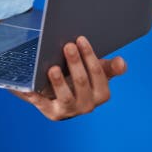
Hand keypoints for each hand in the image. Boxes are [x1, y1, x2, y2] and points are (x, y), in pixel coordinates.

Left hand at [12, 36, 126, 120]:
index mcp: (102, 93)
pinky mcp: (52, 113)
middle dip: (75, 63)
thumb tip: (122, 62)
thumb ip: (109, 67)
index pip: (98, 73)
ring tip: (52, 68)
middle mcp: (88, 105)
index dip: (90, 56)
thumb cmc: (82, 80)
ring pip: (66, 97)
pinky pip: (42, 104)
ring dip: (59, 83)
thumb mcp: (96, 72)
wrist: (62, 96)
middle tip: (67, 46)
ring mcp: (70, 111)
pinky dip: (35, 96)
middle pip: (81, 82)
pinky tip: (28, 88)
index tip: (80, 39)